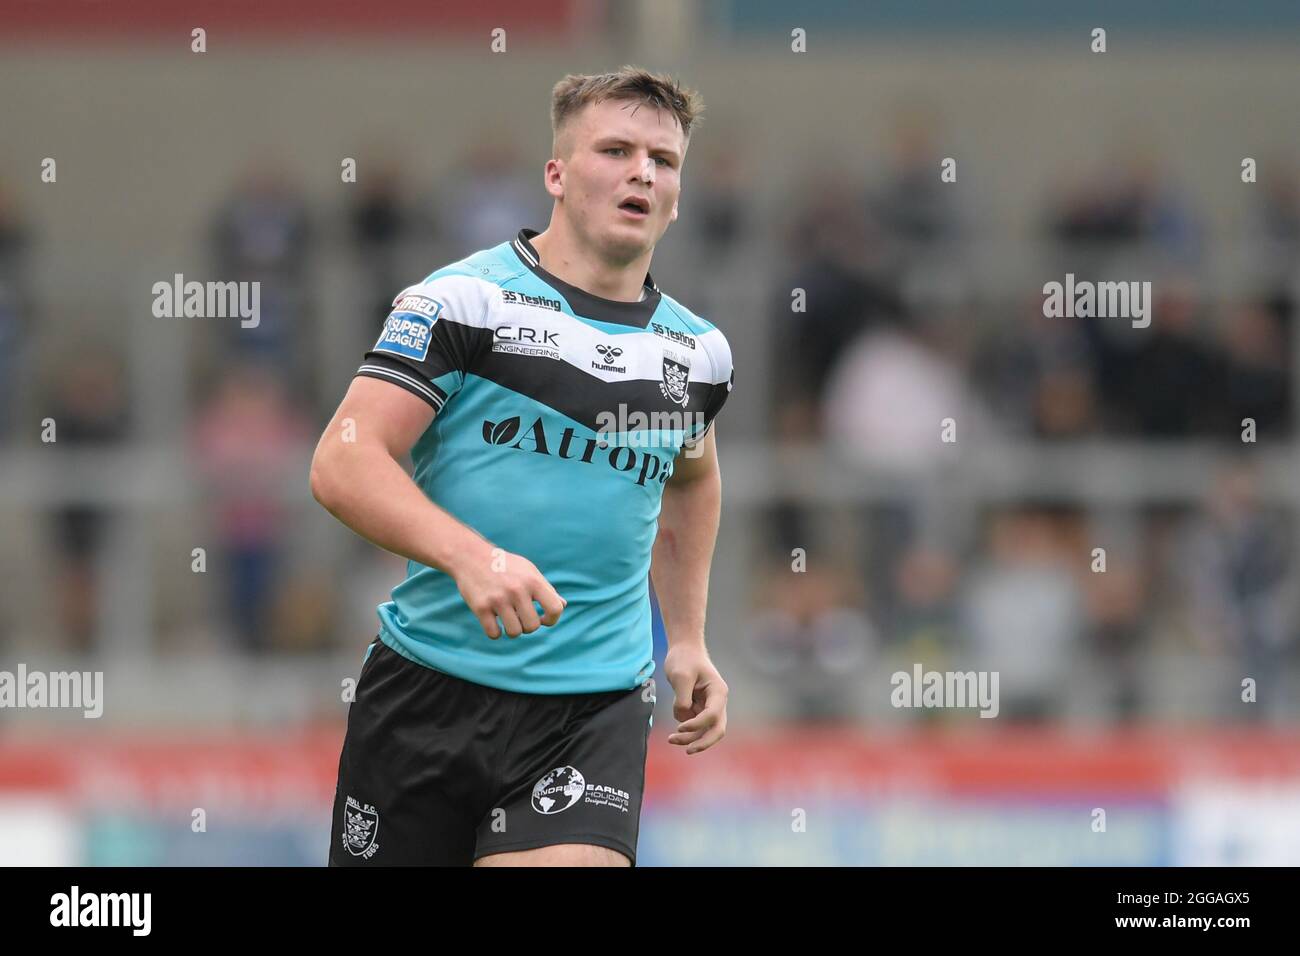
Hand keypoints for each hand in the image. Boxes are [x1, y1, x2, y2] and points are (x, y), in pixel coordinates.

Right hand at [451, 544, 565, 638]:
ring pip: (514, 633)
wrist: (471, 556)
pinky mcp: (481, 607)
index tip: (543, 619)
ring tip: (508, 619)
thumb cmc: (505, 565)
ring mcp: (498, 599)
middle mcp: (517, 590)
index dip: (551, 619)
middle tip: (520, 617)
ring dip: (512, 630)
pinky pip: (493, 634)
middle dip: (528, 626)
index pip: (555, 609)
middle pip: (533, 626)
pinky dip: (495, 632)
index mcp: (533, 580)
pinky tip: (493, 622)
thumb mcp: (528, 571)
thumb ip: (546, 589)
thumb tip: (562, 605)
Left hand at [663, 642, 727, 754]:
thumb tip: (682, 718)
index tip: (679, 727)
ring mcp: (709, 706)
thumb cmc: (684, 659)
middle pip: (717, 730)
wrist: (683, 649)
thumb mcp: (680, 676)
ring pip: (705, 731)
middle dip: (702, 742)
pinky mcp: (700, 708)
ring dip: (690, 738)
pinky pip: (694, 725)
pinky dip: (685, 728)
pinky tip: (676, 713)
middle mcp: (718, 702)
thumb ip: (682, 700)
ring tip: (670, 739)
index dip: (696, 725)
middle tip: (687, 751)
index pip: (712, 716)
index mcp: (718, 692)